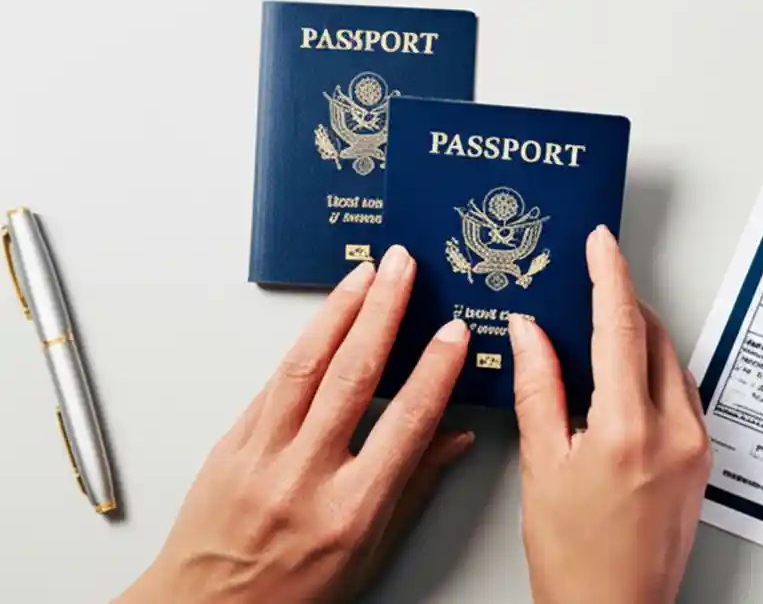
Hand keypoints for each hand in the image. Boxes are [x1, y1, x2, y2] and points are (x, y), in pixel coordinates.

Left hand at [117, 247, 471, 603]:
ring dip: (339, 310)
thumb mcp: (370, 553)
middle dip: (383, 311)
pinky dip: (302, 343)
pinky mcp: (232, 443)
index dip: (434, 371)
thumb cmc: (291, 594)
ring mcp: (262, 455)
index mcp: (350, 510)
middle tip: (404, 267)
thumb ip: (414, 488)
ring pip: (305, 365)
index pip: (405, 422)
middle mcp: (304, 475)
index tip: (454, 333)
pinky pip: (273, 382)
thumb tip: (453, 437)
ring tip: (364, 273)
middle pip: (353, 375)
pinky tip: (323, 318)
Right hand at [510, 226, 711, 603]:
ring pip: (673, 363)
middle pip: (655, 337)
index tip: (600, 242)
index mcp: (628, 429)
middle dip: (624, 302)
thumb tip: (530, 332)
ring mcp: (696, 446)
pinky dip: (655, 372)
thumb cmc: (573, 560)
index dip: (609, 275)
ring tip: (600, 331)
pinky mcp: (703, 461)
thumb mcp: (541, 468)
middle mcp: (675, 432)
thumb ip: (538, 389)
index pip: (620, 328)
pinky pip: (684, 393)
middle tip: (591, 281)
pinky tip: (626, 380)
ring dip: (641, 337)